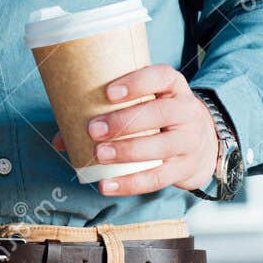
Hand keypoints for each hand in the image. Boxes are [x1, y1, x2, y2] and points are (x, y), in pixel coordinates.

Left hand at [48, 64, 219, 196]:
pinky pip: (159, 177)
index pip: (162, 76)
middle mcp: (186, 111)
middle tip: (93, 130)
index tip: (109, 92)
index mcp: (173, 87)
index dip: (137, 83)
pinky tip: (107, 185)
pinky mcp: (185, 168)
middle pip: (160, 113)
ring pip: (162, 146)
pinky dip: (131, 183)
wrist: (202, 141)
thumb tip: (60, 138)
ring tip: (99, 155)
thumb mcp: (143, 103)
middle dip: (124, 122)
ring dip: (127, 152)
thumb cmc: (157, 116)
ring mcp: (189, 141)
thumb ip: (105, 112)